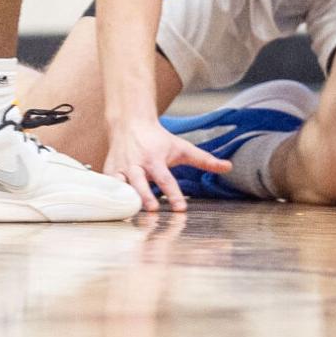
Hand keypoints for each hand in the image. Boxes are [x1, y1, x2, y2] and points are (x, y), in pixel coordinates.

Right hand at [103, 118, 228, 211]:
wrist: (129, 123)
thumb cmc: (158, 139)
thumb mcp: (182, 148)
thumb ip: (204, 160)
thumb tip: (228, 167)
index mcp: (155, 158)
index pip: (165, 178)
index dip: (173, 193)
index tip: (180, 209)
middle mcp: (136, 163)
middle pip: (139, 182)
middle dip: (144, 196)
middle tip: (152, 209)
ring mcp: (120, 168)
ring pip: (120, 185)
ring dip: (125, 199)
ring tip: (131, 213)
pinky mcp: (109, 172)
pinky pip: (108, 186)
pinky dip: (110, 196)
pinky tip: (114, 210)